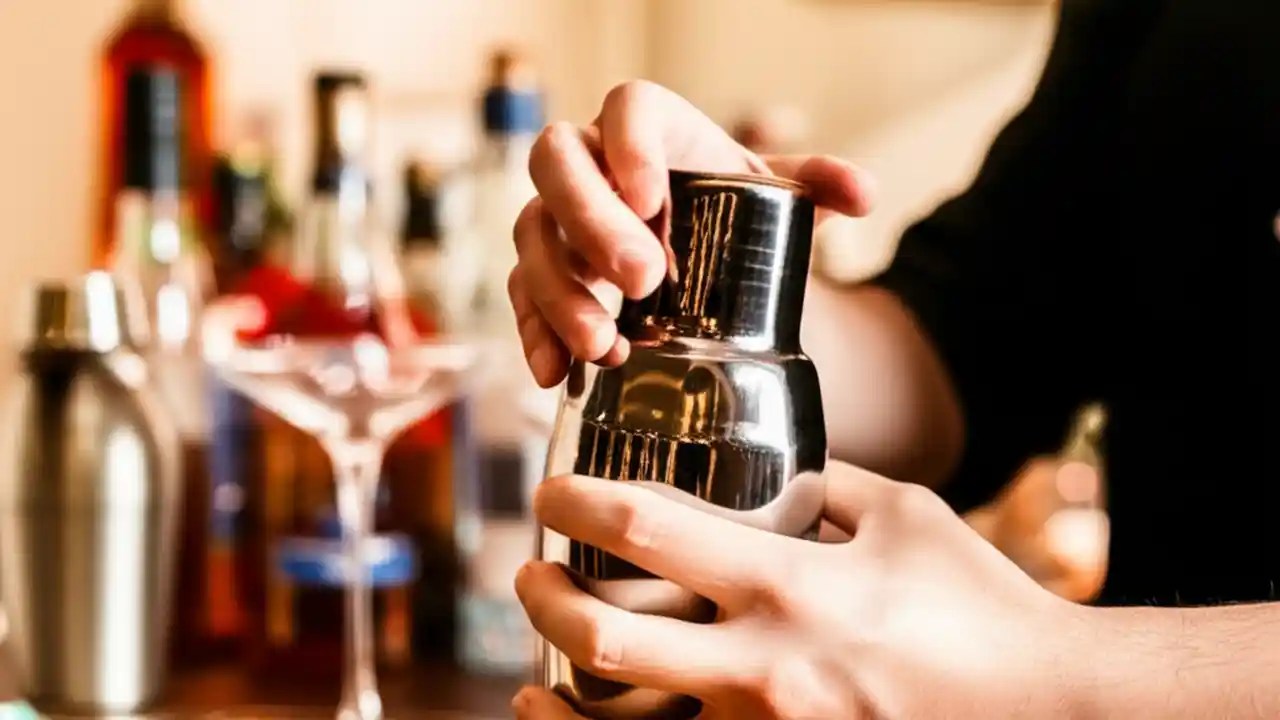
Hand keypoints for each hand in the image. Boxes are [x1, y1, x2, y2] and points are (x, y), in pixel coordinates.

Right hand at [511, 80, 876, 386]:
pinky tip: (556, 372)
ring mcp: (555, 217)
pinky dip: (534, 332)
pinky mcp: (540, 270)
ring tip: (603, 345)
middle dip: (592, 222)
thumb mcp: (771, 194)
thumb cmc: (725, 206)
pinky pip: (520, 293)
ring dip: (560, 291)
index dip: (629, 145)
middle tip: (642, 279)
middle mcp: (588, 161)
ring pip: (531, 235)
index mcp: (645, 125)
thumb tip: (865, 194)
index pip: (625, 108)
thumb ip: (815, 185)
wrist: (693, 251)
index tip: (653, 199)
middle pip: (558, 166)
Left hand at [512, 463, 1092, 718]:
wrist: (1049, 707)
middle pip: (604, 637)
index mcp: (791, 583)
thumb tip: (778, 466)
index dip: (578, 503)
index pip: (647, 529)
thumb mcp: (906, 514)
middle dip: (543, 600)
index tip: (551, 492)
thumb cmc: (979, 605)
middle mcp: (764, 665)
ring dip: (555, 703)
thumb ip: (829, 484)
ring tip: (532, 679)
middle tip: (529, 573)